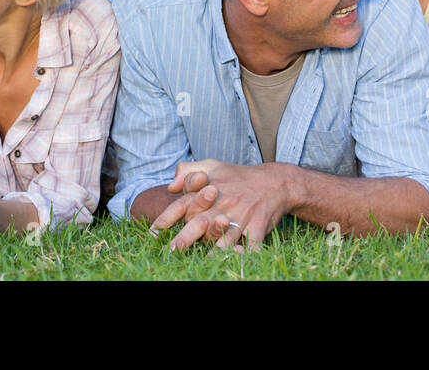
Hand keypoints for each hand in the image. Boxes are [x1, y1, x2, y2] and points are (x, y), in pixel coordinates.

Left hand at [157, 159, 288, 252]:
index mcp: (208, 189)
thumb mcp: (212, 166)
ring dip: (213, 251)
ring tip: (199, 263)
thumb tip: (170, 186)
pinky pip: (251, 244)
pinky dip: (246, 254)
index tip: (152, 233)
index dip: (166, 218)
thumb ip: (188, 171)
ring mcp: (241, 215)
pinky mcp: (258, 225)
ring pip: (224, 237)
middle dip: (184, 239)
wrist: (276, 181)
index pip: (183, 204)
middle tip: (171, 251)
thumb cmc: (238, 177)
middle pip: (200, 222)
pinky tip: (237, 260)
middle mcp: (223, 203)